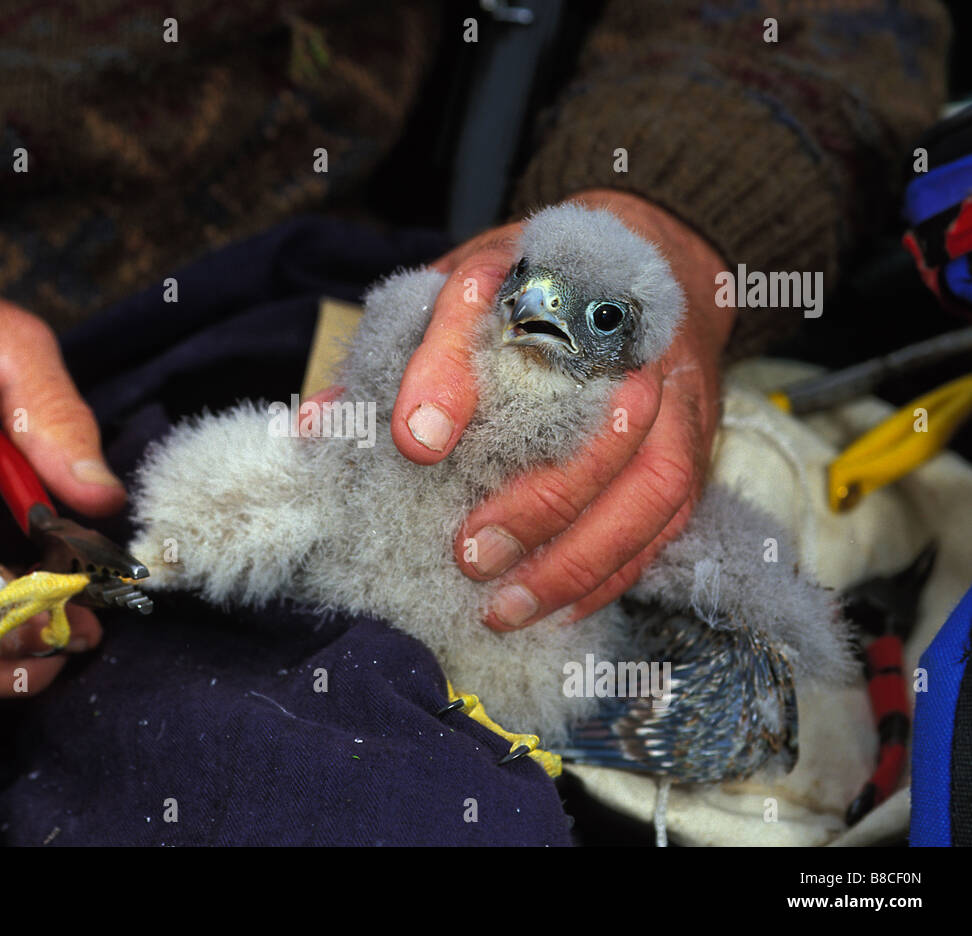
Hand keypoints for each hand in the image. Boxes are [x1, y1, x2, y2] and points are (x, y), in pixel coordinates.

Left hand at [391, 190, 735, 629]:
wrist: (649, 259)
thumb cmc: (536, 288)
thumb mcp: (460, 295)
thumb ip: (395, 357)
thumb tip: (319, 428)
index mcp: (544, 274)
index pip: (492, 306)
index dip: (446, 372)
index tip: (410, 440)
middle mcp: (622, 332)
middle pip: (599, 420)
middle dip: (536, 501)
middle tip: (467, 555)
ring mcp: (671, 391)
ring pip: (649, 484)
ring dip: (578, 558)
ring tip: (505, 606)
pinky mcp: (693, 442)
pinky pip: (668, 518)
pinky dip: (614, 570)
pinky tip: (559, 608)